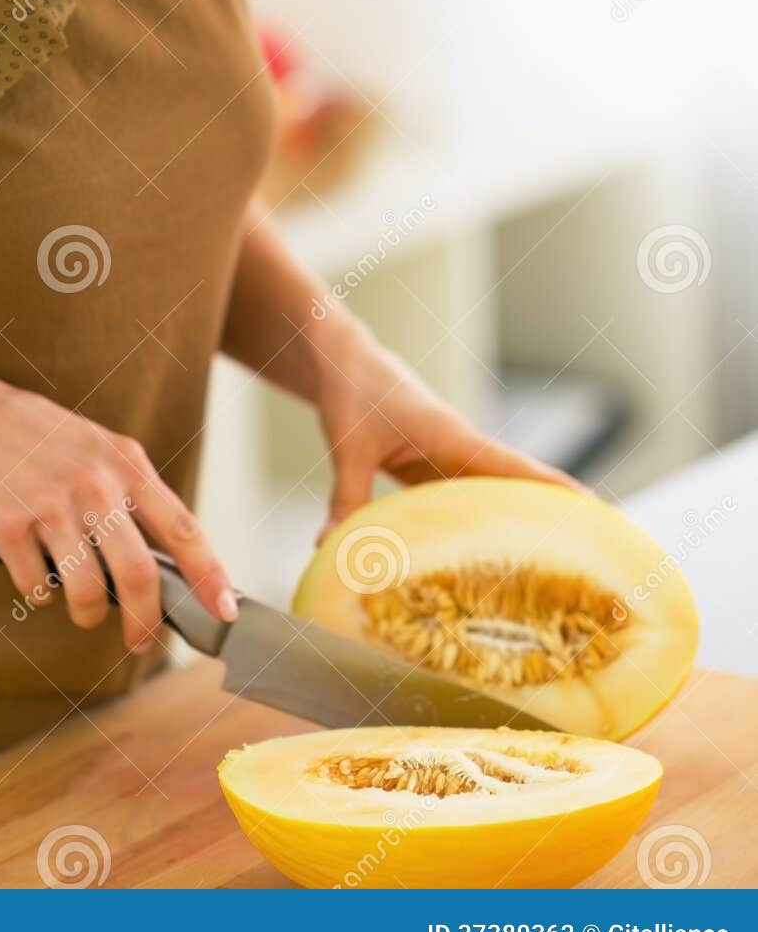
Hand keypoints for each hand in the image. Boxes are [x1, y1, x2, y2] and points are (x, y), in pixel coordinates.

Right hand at [0, 369, 236, 649]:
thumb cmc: (46, 441)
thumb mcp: (103, 452)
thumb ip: (135, 497)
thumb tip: (171, 562)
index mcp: (128, 465)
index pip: (183, 528)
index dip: (210, 575)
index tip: (224, 610)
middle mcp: (95, 484)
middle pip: (138, 574)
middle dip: (144, 623)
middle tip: (139, 642)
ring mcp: (51, 503)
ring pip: (87, 591)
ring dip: (88, 614)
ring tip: (83, 608)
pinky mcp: (9, 522)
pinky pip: (36, 586)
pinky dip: (40, 593)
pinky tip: (36, 573)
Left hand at [308, 312, 579, 540]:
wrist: (340, 358)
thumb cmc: (352, 388)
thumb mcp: (348, 444)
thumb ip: (346, 497)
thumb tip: (332, 547)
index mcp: (455, 437)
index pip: (519, 469)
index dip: (559, 493)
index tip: (599, 517)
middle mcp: (460, 450)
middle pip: (516, 489)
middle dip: (550, 520)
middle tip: (585, 565)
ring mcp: (446, 460)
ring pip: (489, 498)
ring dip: (513, 527)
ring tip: (544, 573)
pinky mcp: (428, 468)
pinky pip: (459, 502)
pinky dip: (471, 527)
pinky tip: (475, 559)